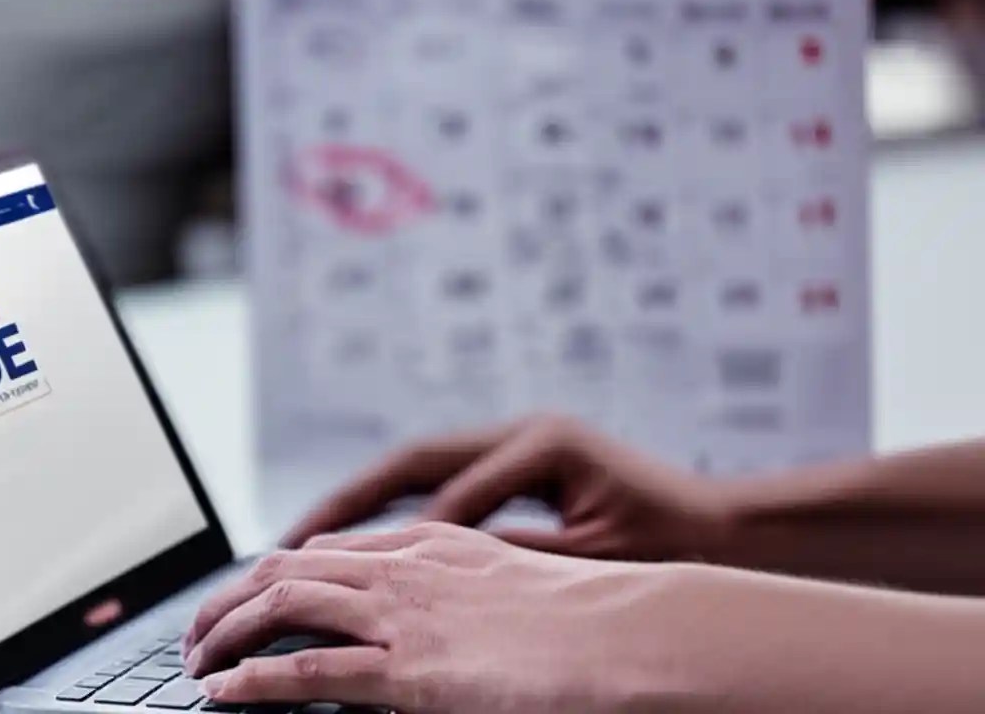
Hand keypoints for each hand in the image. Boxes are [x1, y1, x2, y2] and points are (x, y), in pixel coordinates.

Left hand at [184, 523, 684, 712]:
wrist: (630, 635)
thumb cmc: (587, 618)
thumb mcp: (509, 581)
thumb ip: (455, 588)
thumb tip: (427, 614)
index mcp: (430, 544)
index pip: (327, 549)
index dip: (272, 571)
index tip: (244, 596)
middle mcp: (405, 567)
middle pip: (287, 566)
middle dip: (229, 596)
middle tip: (199, 629)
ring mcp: (403, 615)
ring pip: (282, 606)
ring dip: (224, 631)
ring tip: (195, 659)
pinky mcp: (409, 671)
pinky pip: (309, 670)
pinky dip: (254, 679)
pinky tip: (224, 691)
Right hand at [282, 415, 730, 561]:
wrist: (722, 528)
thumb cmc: (672, 544)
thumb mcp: (594, 560)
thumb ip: (520, 563)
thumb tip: (444, 585)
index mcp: (546, 443)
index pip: (456, 493)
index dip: (406, 538)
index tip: (353, 575)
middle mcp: (522, 431)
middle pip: (413, 458)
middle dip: (349, 500)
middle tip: (292, 540)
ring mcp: (515, 441)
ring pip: (416, 465)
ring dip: (361, 500)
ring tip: (306, 539)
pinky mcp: (515, 461)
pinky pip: (438, 480)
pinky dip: (396, 507)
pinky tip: (362, 539)